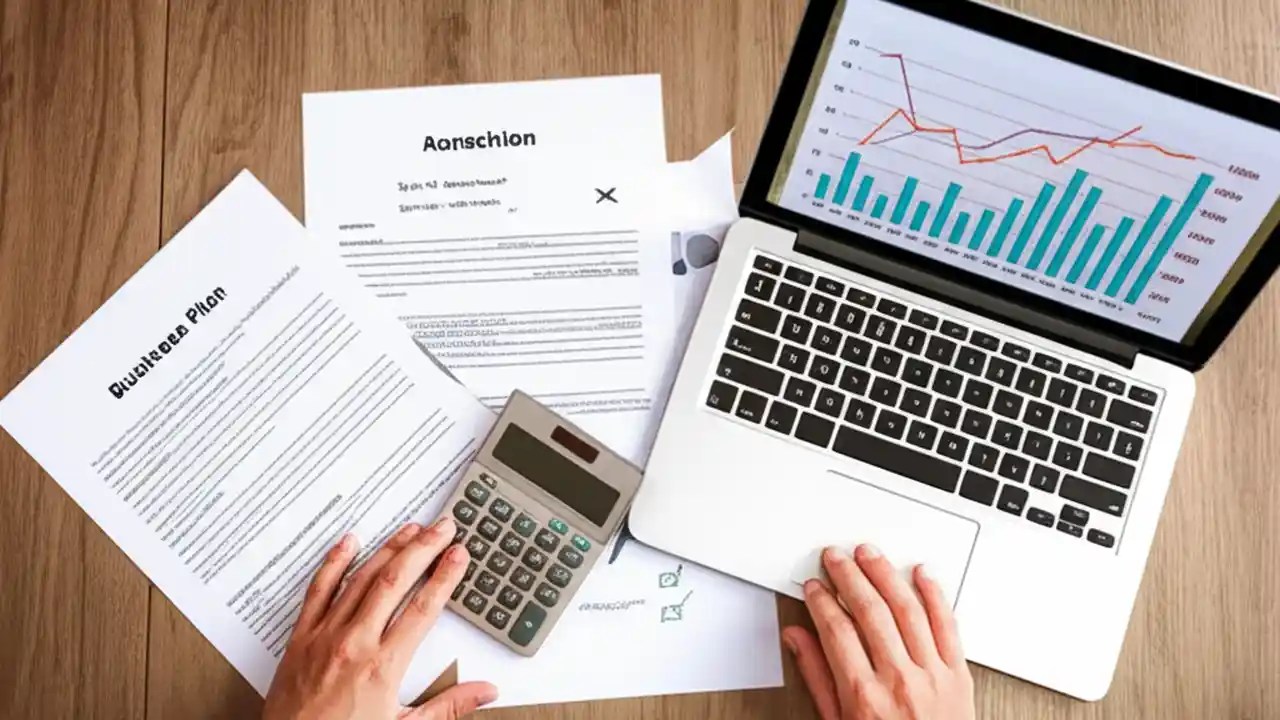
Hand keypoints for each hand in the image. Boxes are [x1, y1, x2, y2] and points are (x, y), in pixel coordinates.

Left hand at [263, 518, 497, 719]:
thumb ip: (448, 706)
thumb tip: (485, 691)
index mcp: (383, 666)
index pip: (423, 608)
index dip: (445, 577)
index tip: (458, 555)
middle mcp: (354, 644)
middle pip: (395, 582)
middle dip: (422, 549)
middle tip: (442, 528)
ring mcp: (325, 636)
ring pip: (361, 579)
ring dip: (389, 549)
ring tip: (410, 530)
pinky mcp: (301, 639)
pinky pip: (318, 591)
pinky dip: (334, 563)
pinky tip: (348, 543)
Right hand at [783, 545, 974, 719]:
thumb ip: (818, 678)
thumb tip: (798, 640)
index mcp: (864, 696)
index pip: (836, 629)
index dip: (821, 601)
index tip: (814, 586)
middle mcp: (899, 681)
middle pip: (869, 610)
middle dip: (849, 576)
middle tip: (836, 557)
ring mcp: (933, 676)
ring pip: (907, 609)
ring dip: (885, 574)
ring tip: (869, 555)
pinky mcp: (959, 676)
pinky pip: (948, 625)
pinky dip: (934, 595)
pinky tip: (921, 575)